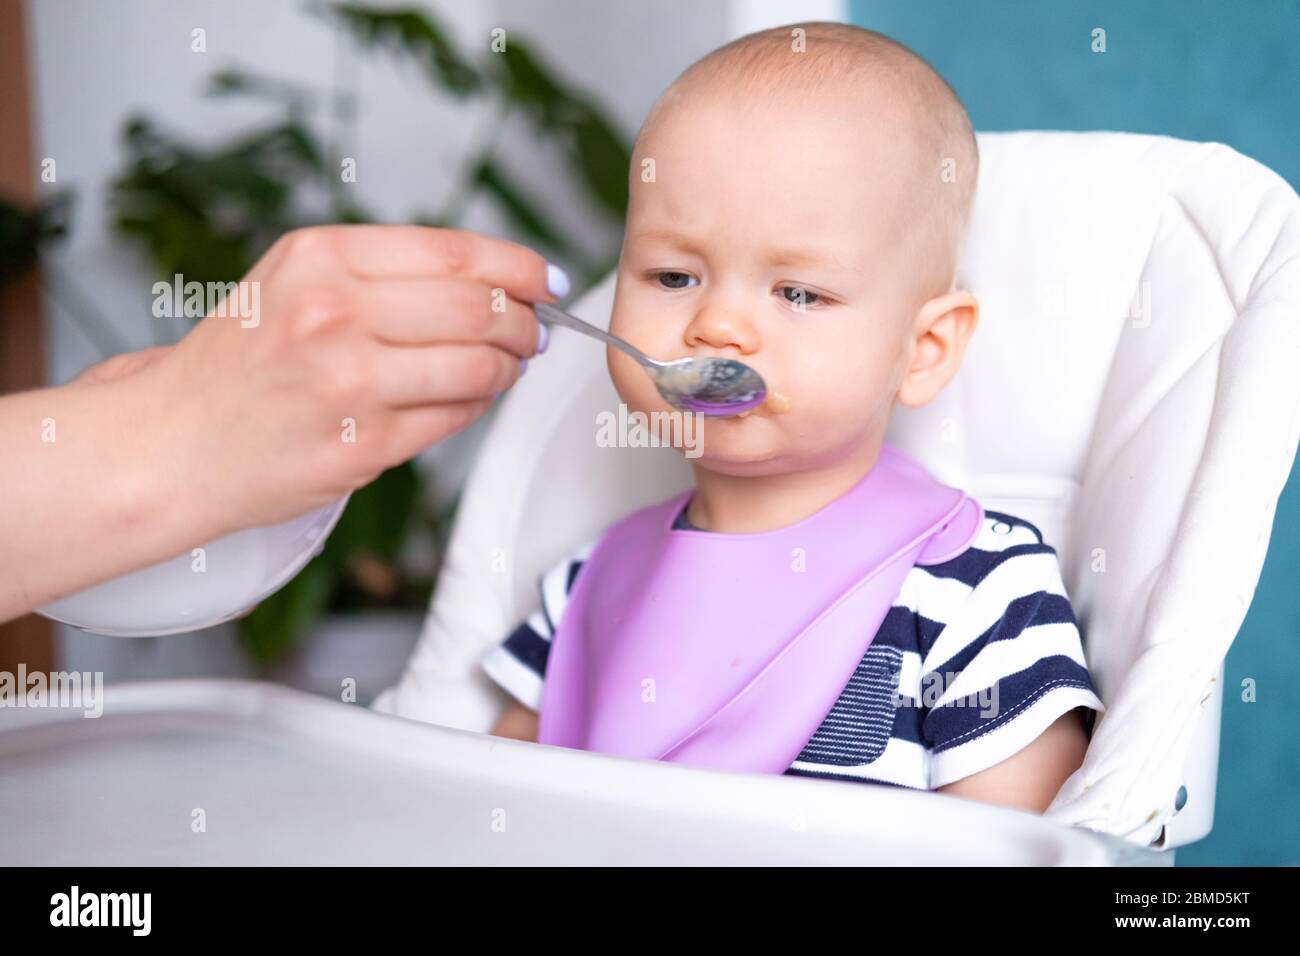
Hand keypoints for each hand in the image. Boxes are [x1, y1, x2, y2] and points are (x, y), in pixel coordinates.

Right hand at [124, 225, 561, 539]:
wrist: (174, 443)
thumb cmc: (240, 362)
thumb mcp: (293, 279)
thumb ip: (384, 271)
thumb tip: (492, 279)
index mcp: (322, 258)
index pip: (456, 253)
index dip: (519, 267)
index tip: (545, 279)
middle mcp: (335, 314)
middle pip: (479, 308)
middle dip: (525, 321)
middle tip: (536, 330)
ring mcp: (350, 383)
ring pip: (478, 367)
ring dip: (510, 366)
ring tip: (508, 364)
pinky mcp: (363, 445)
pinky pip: (454, 418)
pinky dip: (475, 405)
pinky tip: (467, 397)